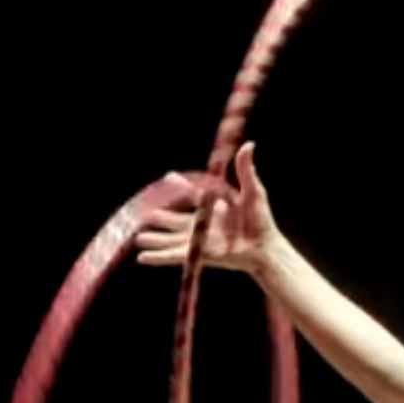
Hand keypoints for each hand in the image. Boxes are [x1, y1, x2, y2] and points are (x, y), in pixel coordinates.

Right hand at [134, 141, 277, 276]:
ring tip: (138, 238)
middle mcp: (203, 225)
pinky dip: (159, 257)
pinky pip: (175, 256)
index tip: (168, 177)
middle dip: (159, 217)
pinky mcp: (199, 255)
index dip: (180, 187)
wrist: (265, 248)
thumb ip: (245, 171)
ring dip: (155, 238)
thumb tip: (249, 144)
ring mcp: (200, 241)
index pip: (192, 194)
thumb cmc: (262, 221)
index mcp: (212, 208)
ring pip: (170, 238)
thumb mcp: (253, 193)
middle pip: (175, 220)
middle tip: (142, 212)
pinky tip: (142, 258)